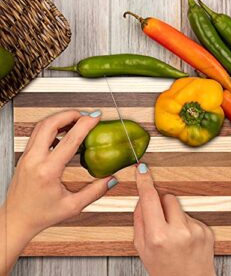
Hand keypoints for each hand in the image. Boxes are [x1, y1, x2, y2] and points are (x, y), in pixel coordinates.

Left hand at [0, 109, 117, 274]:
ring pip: (41, 126)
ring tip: (75, 119)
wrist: (15, 220)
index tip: (95, 117)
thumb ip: (95, 191)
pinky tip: (63, 132)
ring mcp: (27, 157)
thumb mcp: (72, 206)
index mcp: (47, 172)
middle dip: (70, 114)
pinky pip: (38, 134)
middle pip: (50, 124)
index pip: (69, 140)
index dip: (85, 125)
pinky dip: (52, 126)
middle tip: (85, 115)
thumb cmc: (40, 215)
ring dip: (59, 118)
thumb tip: (111, 180)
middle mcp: (34, 160)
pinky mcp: (25, 156)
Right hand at [134, 163, 214, 275]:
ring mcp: (196, 230)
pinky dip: (185, 223)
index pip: (149, 199)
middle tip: (160, 222)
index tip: (142, 170)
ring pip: (179, 206)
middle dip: (161, 204)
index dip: (144, 182)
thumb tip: (142, 198)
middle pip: (167, 197)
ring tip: (175, 235)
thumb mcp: (142, 248)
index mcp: (158, 236)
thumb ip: (139, 219)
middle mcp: (179, 231)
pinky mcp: (207, 231)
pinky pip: (191, 215)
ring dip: (174, 214)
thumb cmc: (164, 270)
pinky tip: (185, 239)